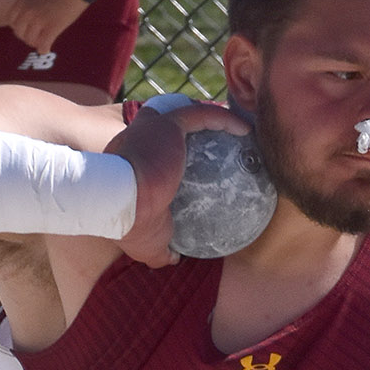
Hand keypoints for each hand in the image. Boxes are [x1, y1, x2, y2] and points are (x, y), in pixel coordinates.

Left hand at [8, 0, 87, 52]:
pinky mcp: (52, 28)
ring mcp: (39, 20)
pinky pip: (43, 45)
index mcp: (23, 1)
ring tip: (42, 43)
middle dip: (26, 37)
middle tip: (34, 38)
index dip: (18, 27)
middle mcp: (27, 11)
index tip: (25, 29)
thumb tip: (28, 13)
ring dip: (35, 43)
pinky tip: (47, 49)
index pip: (11, 20)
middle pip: (19, 32)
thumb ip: (29, 1)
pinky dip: (44, 49)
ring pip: (30, 40)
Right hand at [103, 102, 251, 267]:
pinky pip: (202, 114)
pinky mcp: (168, 124)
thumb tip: (173, 258)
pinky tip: (246, 129)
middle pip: (166, 123)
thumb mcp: (147, 244)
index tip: (191, 164)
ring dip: (211, 116)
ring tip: (238, 127)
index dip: (168, 152)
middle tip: (216, 137)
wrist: (122, 202)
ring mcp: (153, 128)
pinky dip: (224, 118)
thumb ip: (161, 250)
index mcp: (130, 163)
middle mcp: (139, 139)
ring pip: (186, 112)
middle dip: (188, 124)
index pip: (151, 152)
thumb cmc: (131, 224)